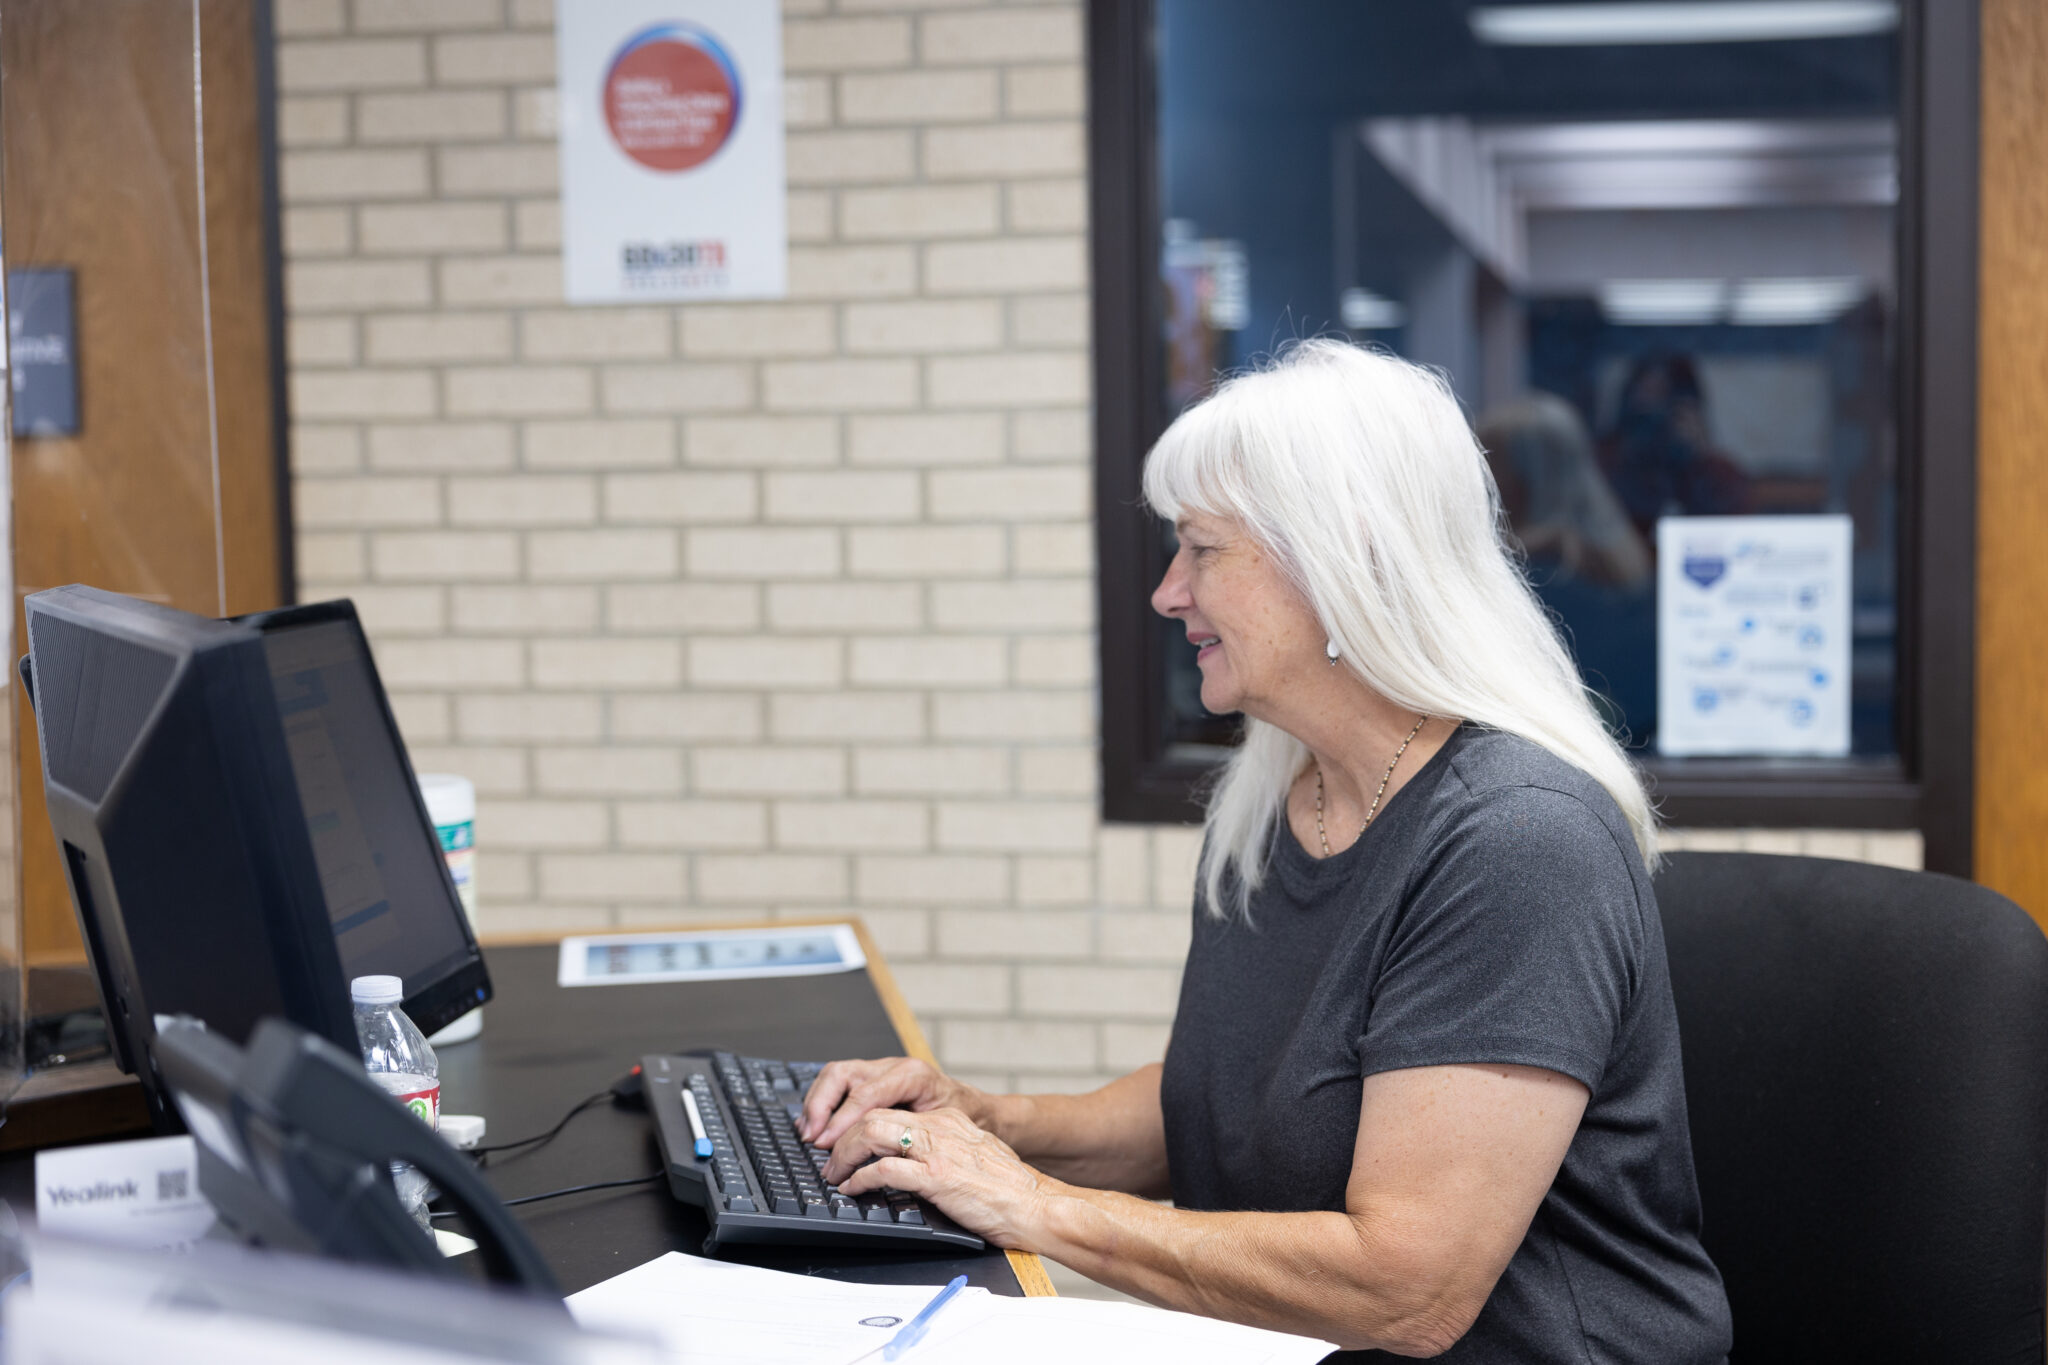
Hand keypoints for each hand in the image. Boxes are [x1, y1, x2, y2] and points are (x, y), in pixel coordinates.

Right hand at [798, 1056, 981, 1146]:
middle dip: (821, 1106)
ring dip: (816, 1104)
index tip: (826, 1144)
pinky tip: (813, 1124)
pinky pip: (838, 1083)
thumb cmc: (964, 1119)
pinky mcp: (872, 1078)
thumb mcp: (945, 1126)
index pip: (865, 1094)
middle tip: (812, 1138)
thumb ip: (912, 1133)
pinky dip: (821, 1102)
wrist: (976, 1108)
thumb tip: (878, 1153)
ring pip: (836, 1075)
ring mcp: (880, 1069)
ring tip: (807, 1133)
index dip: (841, 1120)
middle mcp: (893, 1066)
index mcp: (912, 1075)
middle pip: (843, 1075)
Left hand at [821, 1106, 1056, 1248]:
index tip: (843, 1144)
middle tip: (828, 1160)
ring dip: (843, 1153)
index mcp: (947, 1120)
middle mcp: (939, 1127)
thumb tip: (908, 1166)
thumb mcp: (971, 1157)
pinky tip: (852, 1189)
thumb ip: (942, 1152)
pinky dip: (859, 1178)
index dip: (858, 1125)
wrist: (1037, 1205)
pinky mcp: (937, 1176)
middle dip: (841, 1136)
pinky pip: (884, 1169)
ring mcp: (937, 1150)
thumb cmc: (1009, 1191)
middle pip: (873, 1114)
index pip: (890, 1109)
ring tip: (833, 1173)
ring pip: (872, 1132)